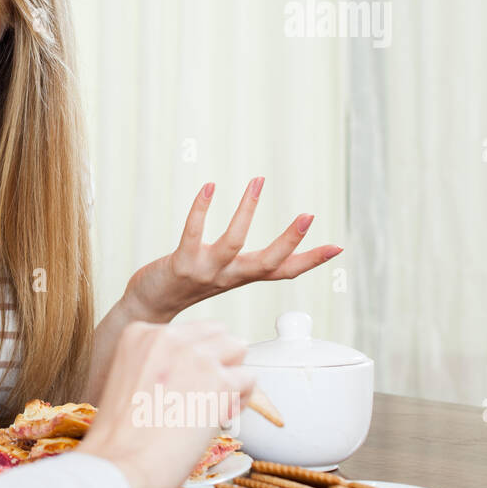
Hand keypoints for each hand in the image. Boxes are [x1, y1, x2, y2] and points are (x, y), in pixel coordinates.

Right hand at [80, 319, 256, 487]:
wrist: (119, 466)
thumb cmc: (119, 437)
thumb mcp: (126, 380)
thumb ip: (155, 364)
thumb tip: (190, 369)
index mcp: (140, 334)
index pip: (190, 331)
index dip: (194, 360)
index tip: (184, 385)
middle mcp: (168, 337)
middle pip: (218, 334)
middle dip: (218, 361)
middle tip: (203, 395)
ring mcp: (196, 357)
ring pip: (238, 351)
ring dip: (232, 378)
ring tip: (212, 408)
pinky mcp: (220, 382)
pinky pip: (249, 380)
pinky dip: (239, 402)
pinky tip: (218, 420)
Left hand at [128, 178, 341, 319]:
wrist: (148, 306)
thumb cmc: (186, 285)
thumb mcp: (223, 275)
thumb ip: (246, 264)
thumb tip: (272, 254)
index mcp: (241, 277)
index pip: (284, 271)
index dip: (310, 261)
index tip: (338, 247)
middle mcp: (228, 277)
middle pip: (267, 262)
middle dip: (290, 240)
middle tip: (309, 215)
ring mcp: (205, 272)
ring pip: (232, 243)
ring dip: (246, 211)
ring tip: (258, 181)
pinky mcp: (181, 264)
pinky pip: (192, 234)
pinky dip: (201, 210)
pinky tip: (209, 187)